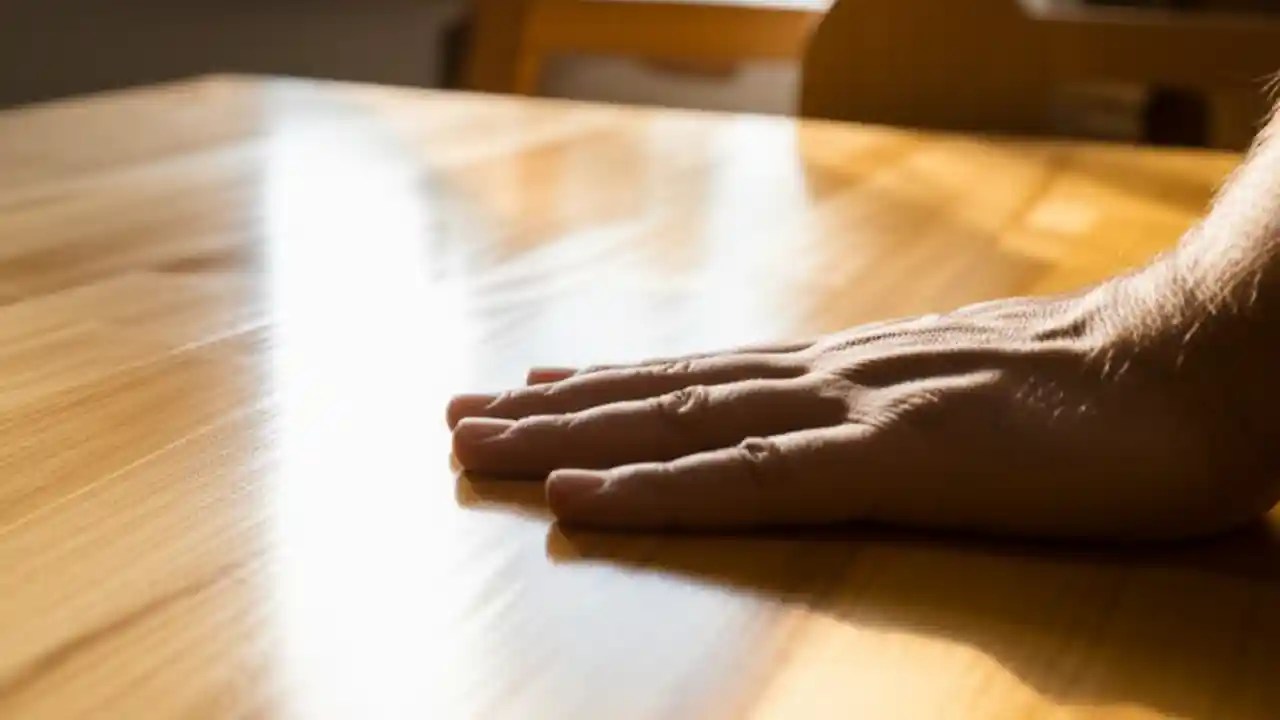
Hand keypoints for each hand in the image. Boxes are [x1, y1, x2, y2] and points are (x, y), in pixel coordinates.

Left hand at [448, 287, 1278, 539]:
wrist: (1195, 367)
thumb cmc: (1100, 397)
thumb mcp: (976, 395)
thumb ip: (902, 413)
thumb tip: (861, 434)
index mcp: (849, 374)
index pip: (704, 379)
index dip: (612, 388)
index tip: (534, 394)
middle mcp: (829, 380)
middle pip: (665, 394)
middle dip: (555, 409)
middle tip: (460, 417)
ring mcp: (853, 413)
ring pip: (678, 423)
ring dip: (570, 435)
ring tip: (480, 441)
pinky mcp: (893, 461)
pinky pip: (748, 479)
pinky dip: (654, 485)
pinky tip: (582, 491)